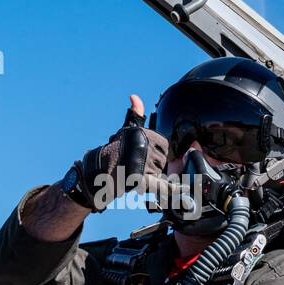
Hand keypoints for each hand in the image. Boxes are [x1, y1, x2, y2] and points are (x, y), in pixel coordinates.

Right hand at [67, 95, 169, 210]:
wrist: (98, 170)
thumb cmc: (114, 150)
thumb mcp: (125, 129)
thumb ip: (135, 114)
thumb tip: (134, 96)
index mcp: (145, 135)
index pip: (164, 146)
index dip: (156, 152)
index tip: (144, 154)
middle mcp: (146, 148)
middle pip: (163, 161)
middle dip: (154, 166)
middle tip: (138, 166)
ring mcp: (145, 165)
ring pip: (160, 173)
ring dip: (153, 177)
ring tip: (137, 174)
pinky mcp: (143, 180)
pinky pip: (162, 185)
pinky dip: (173, 188)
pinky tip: (184, 187)